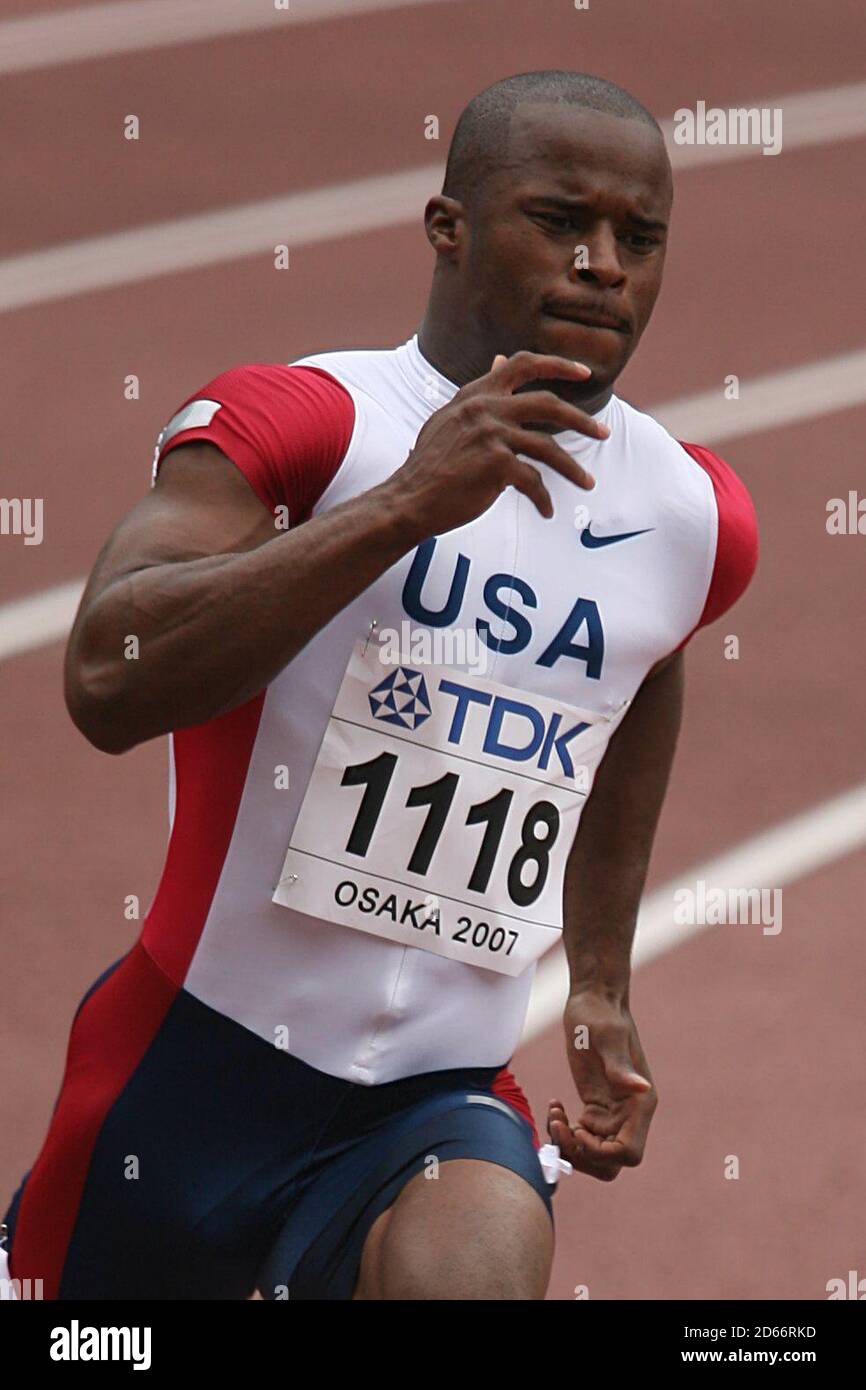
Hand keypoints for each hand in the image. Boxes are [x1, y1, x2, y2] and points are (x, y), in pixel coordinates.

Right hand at [385, 350, 608, 538]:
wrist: (410, 500)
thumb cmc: (430, 465)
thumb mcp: (451, 418)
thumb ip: (479, 393)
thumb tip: (500, 360)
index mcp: (475, 394)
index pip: (522, 364)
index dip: (557, 364)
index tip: (584, 371)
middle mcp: (485, 409)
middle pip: (548, 404)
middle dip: (581, 420)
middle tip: (602, 434)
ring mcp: (491, 435)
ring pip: (549, 448)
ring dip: (572, 468)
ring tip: (588, 483)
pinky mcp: (497, 465)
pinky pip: (533, 482)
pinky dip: (543, 499)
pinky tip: (546, 511)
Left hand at [548, 990, 656, 1181]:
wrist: (592, 999)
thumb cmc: (600, 1015)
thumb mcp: (606, 1038)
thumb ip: (620, 1066)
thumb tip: (642, 1088)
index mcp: (640, 1103)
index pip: (628, 1154)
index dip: (601, 1153)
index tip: (578, 1131)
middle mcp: (630, 1113)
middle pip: (611, 1163)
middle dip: (582, 1155)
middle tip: (559, 1126)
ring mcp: (613, 1113)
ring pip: (595, 1154)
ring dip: (570, 1146)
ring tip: (554, 1116)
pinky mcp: (596, 1107)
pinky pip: (583, 1137)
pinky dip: (565, 1132)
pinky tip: (554, 1105)